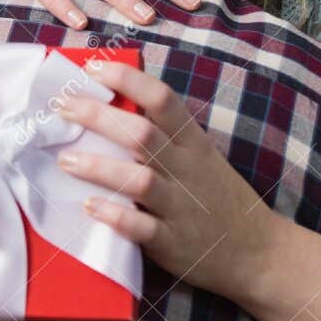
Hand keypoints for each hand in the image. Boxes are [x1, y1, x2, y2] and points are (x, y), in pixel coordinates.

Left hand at [55, 58, 283, 298]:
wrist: (259, 252)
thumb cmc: (217, 197)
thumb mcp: (200, 157)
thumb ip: (163, 135)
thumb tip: (110, 105)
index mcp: (193, 142)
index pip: (162, 98)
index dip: (126, 79)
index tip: (92, 67)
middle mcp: (187, 169)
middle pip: (142, 134)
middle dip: (99, 117)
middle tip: (62, 109)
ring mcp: (181, 206)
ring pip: (140, 180)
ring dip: (100, 168)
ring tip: (66, 160)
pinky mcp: (173, 242)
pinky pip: (142, 228)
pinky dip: (115, 216)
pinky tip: (90, 206)